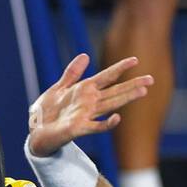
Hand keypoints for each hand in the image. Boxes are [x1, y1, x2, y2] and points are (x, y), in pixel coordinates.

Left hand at [27, 54, 152, 157]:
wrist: (36, 131)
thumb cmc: (47, 111)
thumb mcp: (59, 88)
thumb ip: (72, 73)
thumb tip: (85, 55)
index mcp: (85, 90)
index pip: (107, 76)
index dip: (120, 68)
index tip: (135, 60)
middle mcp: (89, 102)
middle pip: (115, 91)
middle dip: (132, 85)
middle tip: (151, 79)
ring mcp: (86, 115)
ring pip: (110, 105)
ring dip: (126, 98)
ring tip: (143, 91)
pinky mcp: (79, 128)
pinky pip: (95, 126)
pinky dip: (106, 124)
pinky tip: (117, 118)